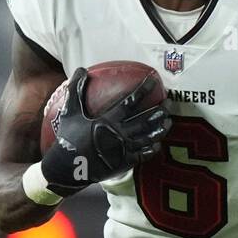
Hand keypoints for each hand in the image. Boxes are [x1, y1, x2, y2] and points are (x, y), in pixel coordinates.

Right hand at [40, 67, 171, 194]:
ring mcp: (123, 150)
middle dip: (158, 111)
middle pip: (145, 121)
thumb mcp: (70, 112)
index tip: (154, 81)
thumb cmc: (68, 137)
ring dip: (160, 129)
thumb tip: (82, 69)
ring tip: (168, 122)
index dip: (143, 90)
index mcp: (107, 120)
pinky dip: (152, 149)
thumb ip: (76, 90)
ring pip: (148, 138)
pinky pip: (143, 155)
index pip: (130, 102)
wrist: (68, 168)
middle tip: (169, 103)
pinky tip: (158, 143)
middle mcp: (119, 135)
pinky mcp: (124, 163)